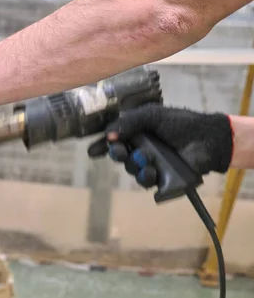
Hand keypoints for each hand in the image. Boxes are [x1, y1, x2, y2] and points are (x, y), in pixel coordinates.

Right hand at [87, 104, 233, 187]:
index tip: (92, 151)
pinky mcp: (161, 178)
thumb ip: (129, 122)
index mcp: (137, 132)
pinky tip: (152, 171)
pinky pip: (145, 182)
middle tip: (120, 151)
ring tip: (146, 159)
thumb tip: (108, 135)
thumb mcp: (152, 115)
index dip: (102, 146)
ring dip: (135, 164)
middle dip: (116, 153)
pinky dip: (146, 177)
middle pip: (119, 155)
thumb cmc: (181, 123)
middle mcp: (141, 148)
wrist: (206, 139)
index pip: (114, 139)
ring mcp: (151, 164)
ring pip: (131, 169)